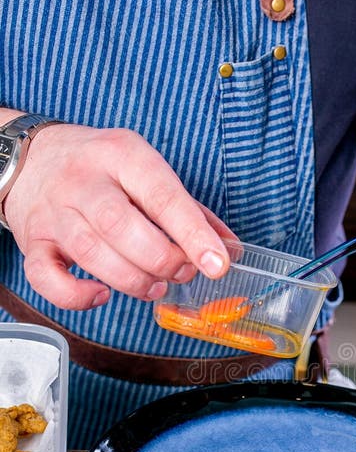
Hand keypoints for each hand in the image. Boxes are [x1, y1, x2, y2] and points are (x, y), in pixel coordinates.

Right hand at [3, 122, 236, 309]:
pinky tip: (101, 294)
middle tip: (181, 273)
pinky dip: (76, 296)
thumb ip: (188, 210)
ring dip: (132, 281)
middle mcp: (84, 181)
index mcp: (123, 155)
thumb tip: (229, 249)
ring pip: (91, 253)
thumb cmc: (100, 168)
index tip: (218, 264)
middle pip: (122, 226)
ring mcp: (55, 212)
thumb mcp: (144, 170)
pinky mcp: (33, 242)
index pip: (163, 197)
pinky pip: (47, 277)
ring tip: (154, 286)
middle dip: (161, 261)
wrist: (29, 159)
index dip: (194, 235)